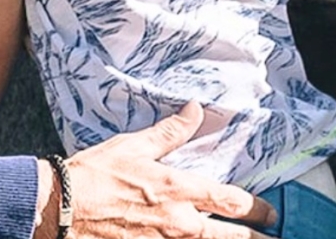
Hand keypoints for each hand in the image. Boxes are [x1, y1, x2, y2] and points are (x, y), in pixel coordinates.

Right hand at [34, 105, 276, 238]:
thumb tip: (194, 110)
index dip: (257, 208)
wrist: (62, 207)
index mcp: (177, 190)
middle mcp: (179, 223)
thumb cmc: (95, 174)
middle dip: (256, 237)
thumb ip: (169, 133)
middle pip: (233, 238)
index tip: (271, 212)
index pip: (231, 201)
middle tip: (273, 236)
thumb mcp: (133, 146)